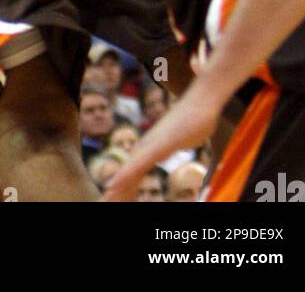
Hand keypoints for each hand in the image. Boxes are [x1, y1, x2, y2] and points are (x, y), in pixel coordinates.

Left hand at [103, 80, 223, 201]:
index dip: (122, 191)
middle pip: (126, 176)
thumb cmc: (192, 120)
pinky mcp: (159, 144)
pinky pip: (140, 163)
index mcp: (149, 150)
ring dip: (116, 188)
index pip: (132, 175)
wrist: (202, 99)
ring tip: (104, 201)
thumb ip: (166, 147)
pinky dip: (125, 175)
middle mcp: (146, 147)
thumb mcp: (177, 140)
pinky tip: (113, 184)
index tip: (111, 202)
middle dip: (116, 194)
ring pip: (129, 172)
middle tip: (102, 206)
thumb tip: (162, 152)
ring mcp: (151, 145)